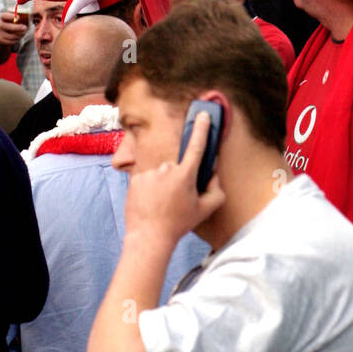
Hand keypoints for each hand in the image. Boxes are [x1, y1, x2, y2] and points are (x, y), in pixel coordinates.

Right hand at [0, 11, 29, 48]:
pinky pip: (11, 41)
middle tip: (25, 27)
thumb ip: (17, 15)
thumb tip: (28, 14)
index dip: (11, 16)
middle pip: (9, 27)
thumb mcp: (11, 17)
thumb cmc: (8, 23)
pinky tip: (18, 37)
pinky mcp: (1, 40)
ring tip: (24, 33)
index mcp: (2, 17)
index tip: (18, 17)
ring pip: (12, 36)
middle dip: (18, 28)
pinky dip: (17, 40)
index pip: (5, 16)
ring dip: (20, 35)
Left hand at [123, 112, 225, 245]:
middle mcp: (167, 169)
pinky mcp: (136, 179)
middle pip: (178, 168)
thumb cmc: (179, 224)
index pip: (197, 147)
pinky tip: (150, 204)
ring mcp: (149, 173)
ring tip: (161, 205)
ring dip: (163, 184)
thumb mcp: (206, 209)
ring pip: (161, 174)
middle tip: (176, 201)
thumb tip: (213, 174)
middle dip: (179, 179)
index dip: (202, 129)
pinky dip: (150, 188)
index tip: (203, 115)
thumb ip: (217, 189)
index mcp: (185, 175)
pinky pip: (147, 179)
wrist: (149, 236)